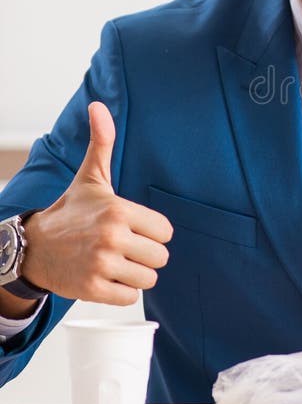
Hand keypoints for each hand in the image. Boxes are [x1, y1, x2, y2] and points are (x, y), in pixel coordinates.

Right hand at [22, 102, 172, 304]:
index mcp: (119, 211)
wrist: (33, 246)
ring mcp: (102, 265)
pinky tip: (106, 277)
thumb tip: (98, 106)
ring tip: (116, 262)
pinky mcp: (92, 290)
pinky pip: (130, 297)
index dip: (153, 232)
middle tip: (125, 248)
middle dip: (146, 255)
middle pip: (161, 257)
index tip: (135, 229)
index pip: (166, 232)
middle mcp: (112, 238)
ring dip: (135, 274)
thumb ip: (103, 142)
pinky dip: (122, 291)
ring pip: (148, 279)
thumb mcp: (91, 177)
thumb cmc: (71, 211)